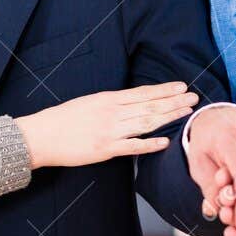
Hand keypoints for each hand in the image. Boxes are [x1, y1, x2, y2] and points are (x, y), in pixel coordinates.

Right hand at [16, 82, 198, 167]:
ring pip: (146, 123)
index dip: (164, 90)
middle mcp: (112, 112)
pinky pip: (132, 146)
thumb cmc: (62, 119)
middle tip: (194, 98)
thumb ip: (110, 104)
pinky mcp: (105, 149)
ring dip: (168, 117)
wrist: (41, 135)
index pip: (143, 93)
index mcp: (108, 99)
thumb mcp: (88, 103)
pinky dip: (149, 144)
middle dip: (174, 102)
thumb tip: (132, 104)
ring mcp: (110, 131)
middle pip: (149, 106)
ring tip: (187, 113)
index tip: (182, 86)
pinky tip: (165, 141)